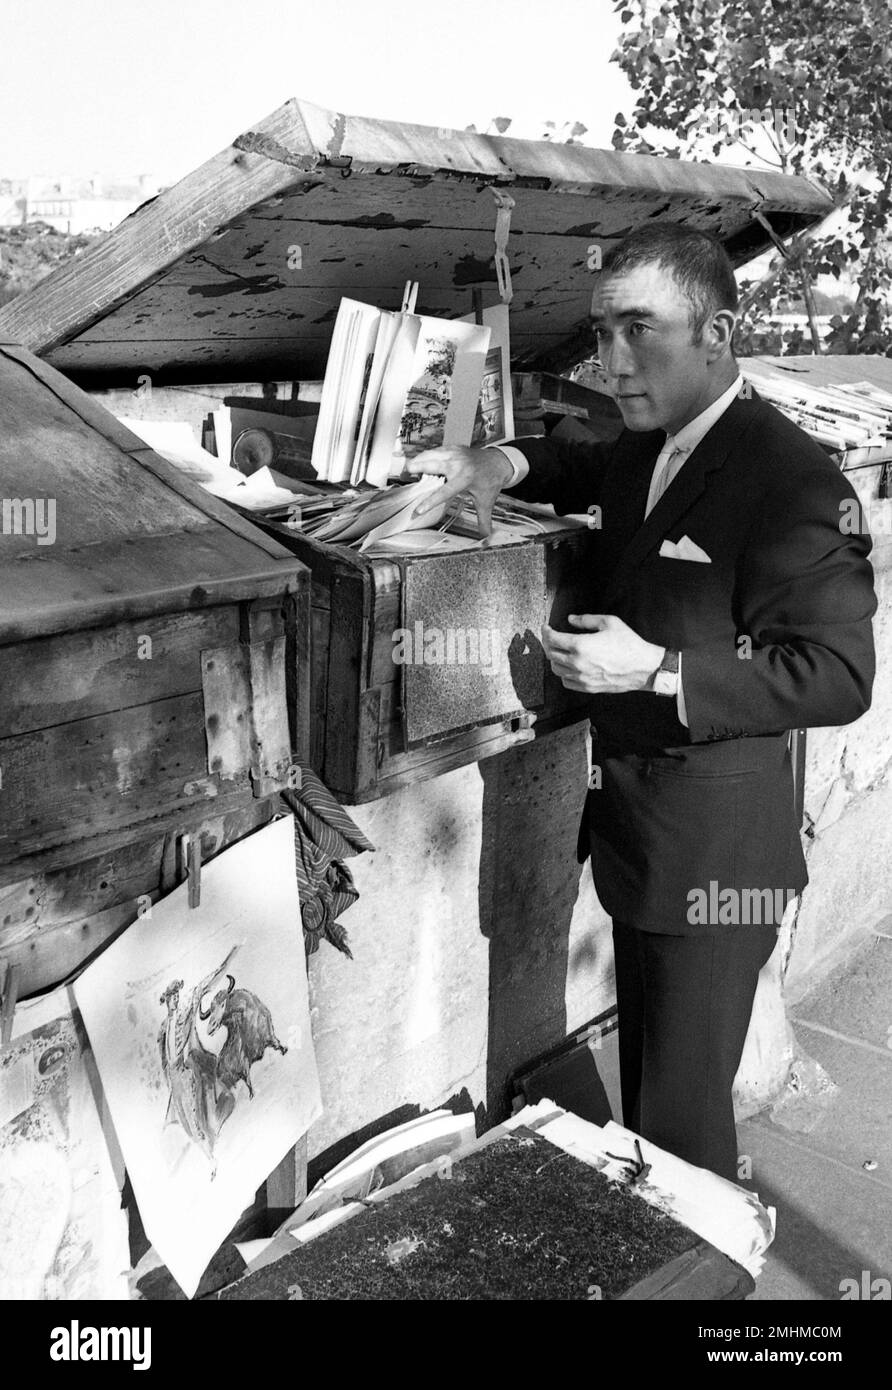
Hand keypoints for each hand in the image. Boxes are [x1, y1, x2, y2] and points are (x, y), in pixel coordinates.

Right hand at [405, 445, 511, 539]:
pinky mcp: (452, 448)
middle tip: (404, 475)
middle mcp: (457, 464)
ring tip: (409, 471)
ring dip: (418, 461)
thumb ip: (483, 520)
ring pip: (429, 454)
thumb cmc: (491, 481)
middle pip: (430, 464)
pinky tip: (420, 464)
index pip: (443, 492)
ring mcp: (454, 453)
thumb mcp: (486, 502)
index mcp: (464, 478)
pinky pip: (434, 451)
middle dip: (416, 468)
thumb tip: (485, 539)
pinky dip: (425, 457)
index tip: (418, 510)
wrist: (499, 462)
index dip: (430, 502)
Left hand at [542, 614, 664, 693]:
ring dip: (554, 658)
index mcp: (580, 645)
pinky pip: (566, 682)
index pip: (552, 639)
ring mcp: (582, 677)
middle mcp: (577, 663)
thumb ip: (586, 620)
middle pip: (550, 654)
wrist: (643, 667)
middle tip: (550, 637)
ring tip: (558, 651)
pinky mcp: (587, 687)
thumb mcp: (609, 622)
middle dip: (547, 643)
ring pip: (556, 669)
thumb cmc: (628, 644)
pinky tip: (568, 666)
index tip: (546, 628)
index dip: (546, 632)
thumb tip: (571, 619)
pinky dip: (563, 673)